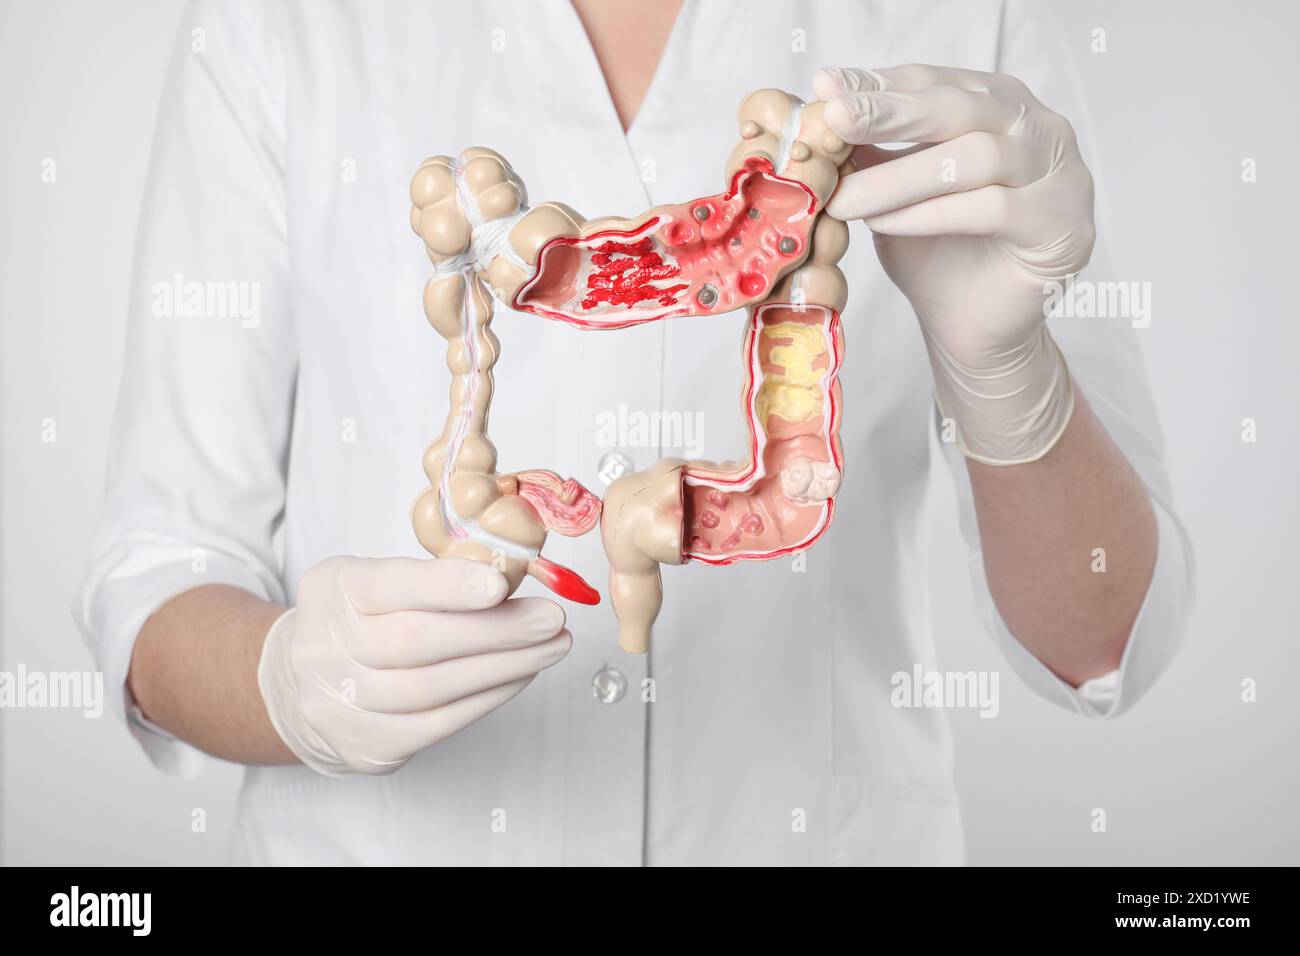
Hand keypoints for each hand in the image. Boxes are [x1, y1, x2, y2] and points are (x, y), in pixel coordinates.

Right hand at [258, 556, 570, 775]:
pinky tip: (521, 676)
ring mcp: (340, 703)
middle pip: (416, 643)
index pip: (389, 586)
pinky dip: (488, 698)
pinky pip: (437, 724)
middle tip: (551, 620)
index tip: (500, 584)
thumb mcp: (375, 579)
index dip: (446, 586)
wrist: (296, 685)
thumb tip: (512, 578)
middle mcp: (325, 647)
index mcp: (333, 589)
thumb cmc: (357, 619)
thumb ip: (431, 578)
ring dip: (504, 667)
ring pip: (432, 689)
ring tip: (551, 647)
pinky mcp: (365, 744)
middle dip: (495, 631)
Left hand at [814, 65, 1093, 463]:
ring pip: (977, 157)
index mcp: (1000, 106)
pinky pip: (994, 209)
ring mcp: (1060, 174)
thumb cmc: (938, 256)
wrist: (973, 328)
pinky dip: (931, 215)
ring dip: (900, 177)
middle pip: (961, 106)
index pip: (935, 82)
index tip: (826, 88)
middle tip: (834, 118)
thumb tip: (821, 114)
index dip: (879, 84)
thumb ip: (872, 155)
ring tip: (846, 198)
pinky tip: (885, 224)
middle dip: (890, 112)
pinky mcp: (1063, 225)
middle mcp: (1039, 129)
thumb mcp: (893, 195)